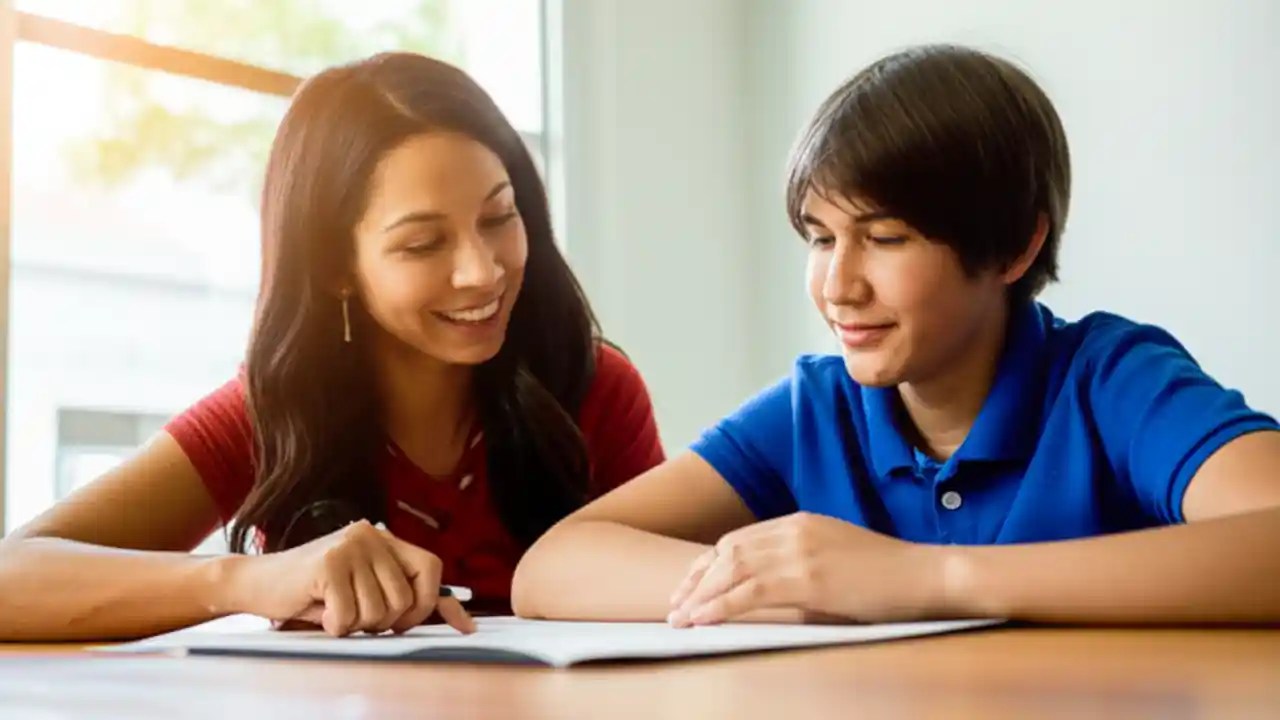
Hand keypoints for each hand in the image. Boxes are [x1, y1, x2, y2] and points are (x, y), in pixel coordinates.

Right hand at [228, 520, 475, 636]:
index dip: (428, 603)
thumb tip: (466, 622)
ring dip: (355, 624)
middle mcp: (370, 534)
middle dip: (383, 621)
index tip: (409, 623)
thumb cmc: (314, 592)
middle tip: (355, 615)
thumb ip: (412, 599)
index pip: (431, 568)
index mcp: (385, 538)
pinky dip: (334, 626)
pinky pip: (349, 615)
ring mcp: (349, 545)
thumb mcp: (367, 590)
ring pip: (378, 611)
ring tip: (334, 609)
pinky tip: (319, 612)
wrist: (257, 582)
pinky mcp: (327, 563)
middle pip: (405, 597)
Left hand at [666, 512, 941, 626]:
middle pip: (726, 551)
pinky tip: (703, 620)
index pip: (737, 540)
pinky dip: (720, 606)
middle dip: (695, 580)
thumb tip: (764, 593)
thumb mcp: (835, 560)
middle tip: (674, 606)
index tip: (689, 587)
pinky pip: (750, 591)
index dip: (707, 565)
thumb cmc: (886, 577)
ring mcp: (800, 550)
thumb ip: (798, 567)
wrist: (926, 575)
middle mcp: (793, 529)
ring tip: (679, 618)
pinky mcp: (808, 577)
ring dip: (700, 595)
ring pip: (731, 570)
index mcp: (798, 522)